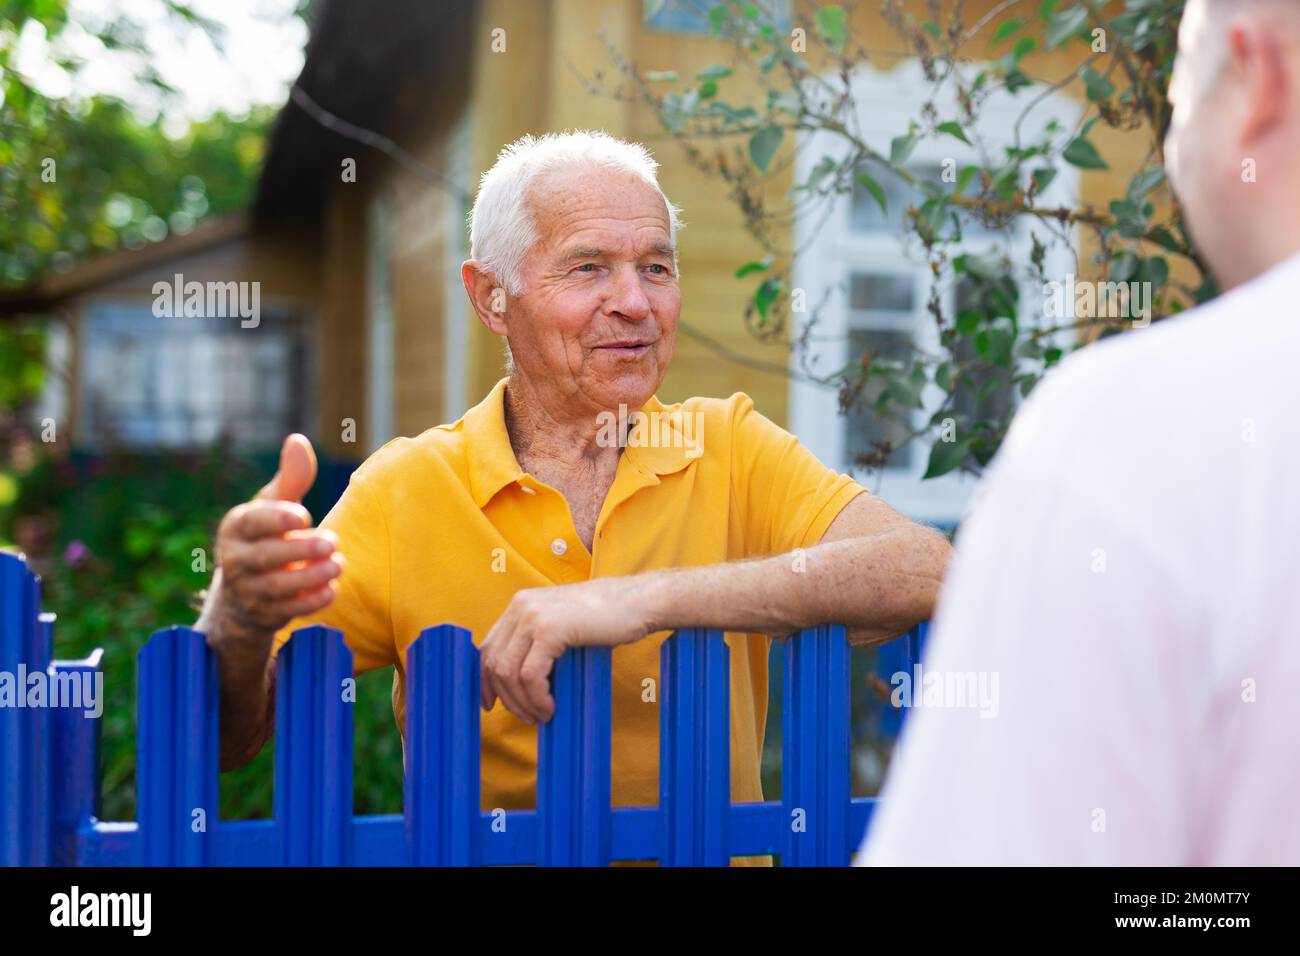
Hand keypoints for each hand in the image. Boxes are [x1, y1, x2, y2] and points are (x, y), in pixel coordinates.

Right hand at [207, 434, 342, 640]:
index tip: (304, 516)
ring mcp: (247, 590)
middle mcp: (235, 560)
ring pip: (277, 587)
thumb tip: (298, 440)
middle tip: (332, 542)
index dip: (277, 518)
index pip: (252, 522)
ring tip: (339, 564)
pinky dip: (311, 602)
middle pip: (266, 556)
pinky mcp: (263, 614)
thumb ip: (290, 479)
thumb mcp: (274, 506)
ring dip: (310, 578)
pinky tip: (332, 589)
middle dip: (300, 550)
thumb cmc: (265, 536)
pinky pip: (287, 611)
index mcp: (236, 528)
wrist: (245, 591)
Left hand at [478, 575, 660, 722]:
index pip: (488, 647)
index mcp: (521, 604)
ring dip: (523, 702)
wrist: (638, 602)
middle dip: (507, 698)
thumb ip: (537, 642)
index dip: (485, 680)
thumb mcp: (562, 624)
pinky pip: (531, 676)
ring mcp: (534, 616)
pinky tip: (551, 706)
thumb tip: (517, 683)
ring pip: (510, 673)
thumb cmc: (606, 619)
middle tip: (528, 716)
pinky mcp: (551, 629)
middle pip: (494, 663)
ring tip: (542, 714)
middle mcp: (522, 606)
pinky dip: (538, 698)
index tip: (490, 704)